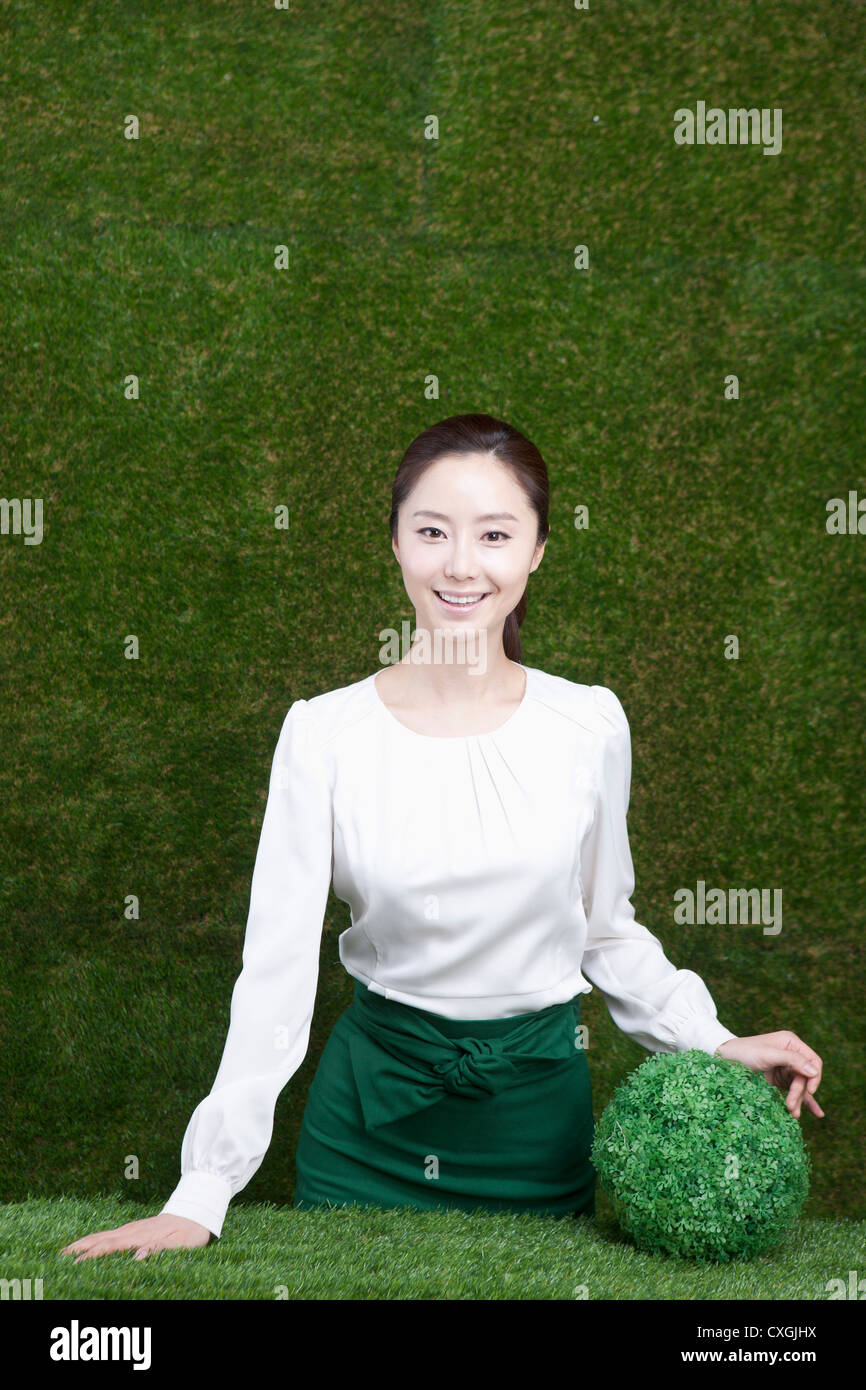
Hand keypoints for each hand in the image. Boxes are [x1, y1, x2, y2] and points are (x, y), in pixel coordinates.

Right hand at [59, 1213, 212, 1261]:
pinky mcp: (135, 1228)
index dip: (91, 1257)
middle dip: (78, 1249)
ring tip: (65, 1252)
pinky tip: (90, 1245)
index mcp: (140, 1236)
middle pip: (99, 1239)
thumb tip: (138, 1258)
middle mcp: (132, 1231)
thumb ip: (159, 1249)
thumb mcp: (180, 1243)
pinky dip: (94, 1240)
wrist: (198, 1209)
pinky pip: (110, 1234)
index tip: (74, 1266)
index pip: (110, 1247)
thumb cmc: (191, 1231)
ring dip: (83, 1243)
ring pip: (102, 1235)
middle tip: (58, 1259)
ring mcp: (132, 1228)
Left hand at [714, 1031, 823, 1118]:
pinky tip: (816, 1113)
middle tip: (789, 1106)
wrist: (724, 1059)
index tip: (809, 1090)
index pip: (813, 1061)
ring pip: (800, 1087)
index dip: (814, 1076)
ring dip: (798, 1100)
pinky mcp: (780, 1080)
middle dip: (799, 1092)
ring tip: (792, 1114)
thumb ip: (792, 1060)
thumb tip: (815, 1071)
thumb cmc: (744, 1053)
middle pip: (806, 1077)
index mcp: (791, 1042)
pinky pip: (796, 1091)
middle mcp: (791, 1054)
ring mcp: (786, 1068)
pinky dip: (804, 1101)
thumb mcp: (768, 1055)